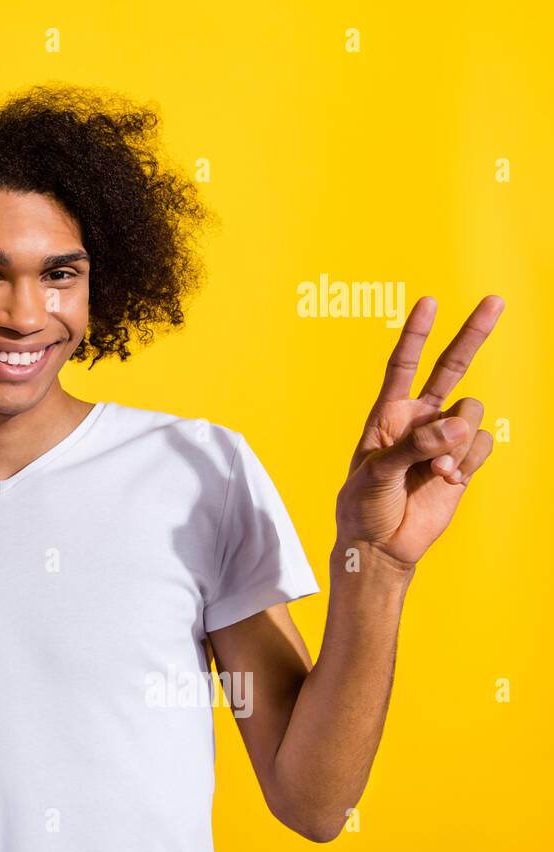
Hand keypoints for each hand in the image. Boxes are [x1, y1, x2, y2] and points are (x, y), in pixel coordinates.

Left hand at [336, 295, 502, 567]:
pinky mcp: (463, 461)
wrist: (381, 543)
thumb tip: (457, 427)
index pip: (404, 365)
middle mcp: (419, 420)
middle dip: (472, 334)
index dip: (417, 334)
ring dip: (458, 441)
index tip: (429, 302)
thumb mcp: (375, 473)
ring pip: (472, 412)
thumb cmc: (364, 505)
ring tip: (436, 470)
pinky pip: (482, 444)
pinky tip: (448, 480)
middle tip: (496, 300)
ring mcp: (444, 439)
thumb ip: (414, 447)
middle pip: (451, 368)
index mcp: (387, 414)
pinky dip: (468, 461)